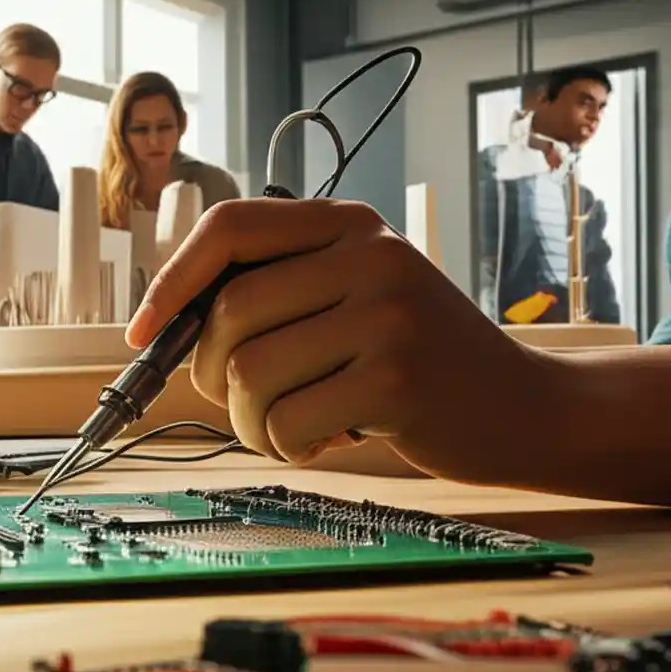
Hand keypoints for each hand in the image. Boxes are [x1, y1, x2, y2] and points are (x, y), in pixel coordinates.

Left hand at [126, 198, 566, 481]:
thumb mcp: (357, 296)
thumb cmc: (418, 360)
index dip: (172, 279)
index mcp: (349, 226)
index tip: (144, 330)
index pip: (229, 226)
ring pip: (248, 373)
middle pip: (227, 313)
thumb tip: (166, 322)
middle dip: (210, 373)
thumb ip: (281, 290)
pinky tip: (324, 440)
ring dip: (249, 421)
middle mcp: (368, 256)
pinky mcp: (396, 380)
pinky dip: (284, 445)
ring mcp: (386, 315)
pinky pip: (285, 421)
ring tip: (290, 426)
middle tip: (245, 401)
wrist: (526, 406)